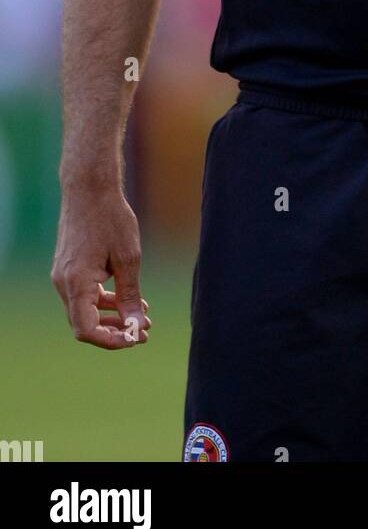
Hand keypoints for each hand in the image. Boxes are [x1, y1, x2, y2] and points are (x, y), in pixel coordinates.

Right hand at [51, 186, 151, 349]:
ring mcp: (63, 276)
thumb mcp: (128, 258)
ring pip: (85, 309)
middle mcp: (63, 283)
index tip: (135, 338)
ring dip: (111, 315)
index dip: (111, 340)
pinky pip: (84, 294)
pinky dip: (104, 300)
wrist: (89, 188)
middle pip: (85, 323)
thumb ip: (130, 295)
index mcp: (76, 282)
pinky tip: (128, 297)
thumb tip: (135, 325)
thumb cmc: (110, 218)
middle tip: (143, 331)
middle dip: (115, 330)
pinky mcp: (68, 268)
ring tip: (142, 315)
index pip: (87, 329)